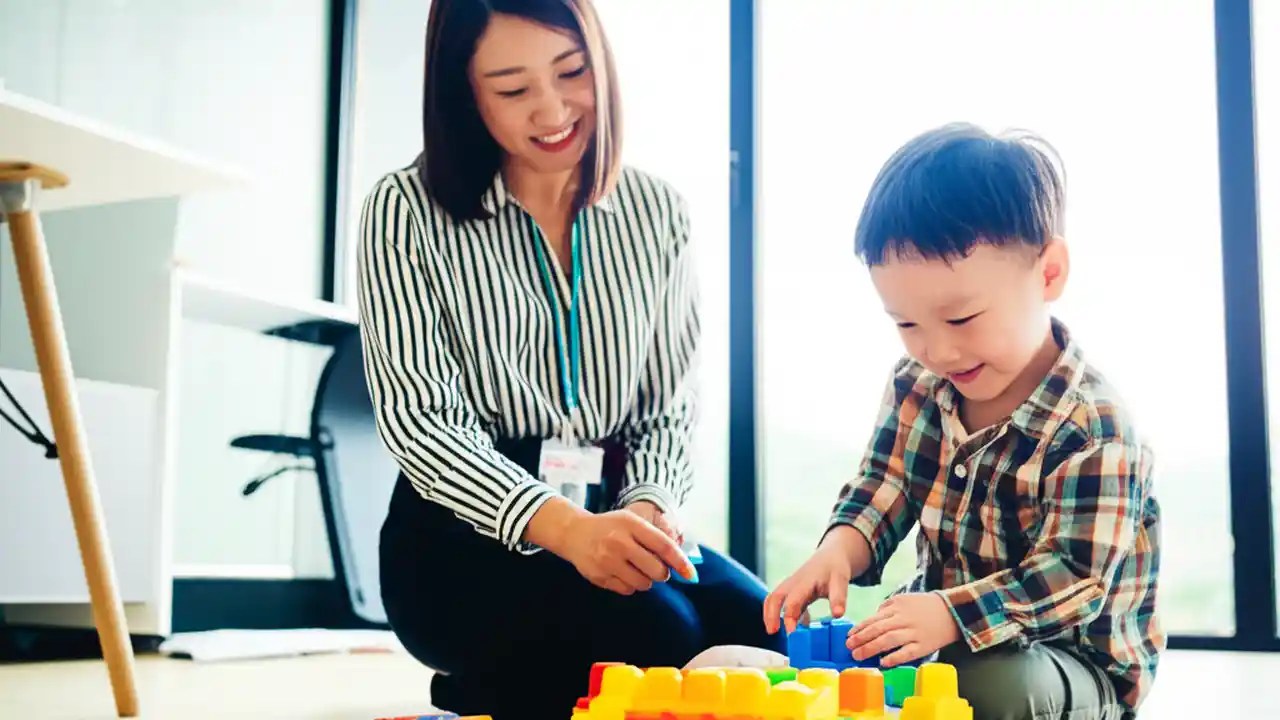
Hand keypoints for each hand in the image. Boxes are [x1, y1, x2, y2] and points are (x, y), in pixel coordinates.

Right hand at [526, 498, 695, 594]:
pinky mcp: (598, 576)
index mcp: (631, 524)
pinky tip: (621, 572)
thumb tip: (681, 562)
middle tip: (655, 568)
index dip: (681, 562)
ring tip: (635, 568)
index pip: (664, 546)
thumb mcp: (632, 522)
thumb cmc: (611, 527)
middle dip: (661, 573)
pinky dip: (630, 585)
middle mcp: (619, 542)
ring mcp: (607, 560)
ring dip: (645, 580)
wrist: (574, 533)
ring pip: (643, 584)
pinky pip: (627, 590)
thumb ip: (656, 538)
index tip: (691, 575)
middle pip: (657, 571)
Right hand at [763, 525, 865, 634]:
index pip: (792, 601)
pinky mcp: (792, 591)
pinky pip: (780, 601)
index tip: (791, 633)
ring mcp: (791, 586)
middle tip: (772, 631)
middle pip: (774, 598)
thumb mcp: (841, 581)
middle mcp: (794, 583)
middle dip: (770, 614)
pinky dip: (780, 613)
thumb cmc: (835, 568)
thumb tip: (837, 615)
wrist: (832, 556)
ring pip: (773, 598)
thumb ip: (839, 598)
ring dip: (770, 614)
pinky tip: (793, 626)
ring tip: (772, 631)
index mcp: (805, 582)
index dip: (790, 617)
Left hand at [846, 592, 959, 666]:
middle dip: (861, 639)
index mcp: (897, 608)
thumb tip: (872, 619)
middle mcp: (903, 620)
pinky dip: (894, 658)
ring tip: (858, 655)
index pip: (874, 619)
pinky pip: (907, 653)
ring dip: (871, 648)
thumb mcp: (905, 599)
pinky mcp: (923, 646)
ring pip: (889, 641)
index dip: (859, 628)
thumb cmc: (925, 606)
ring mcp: (914, 633)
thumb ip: (887, 608)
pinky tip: (883, 662)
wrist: (953, 612)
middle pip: (878, 630)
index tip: (849, 636)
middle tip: (849, 648)